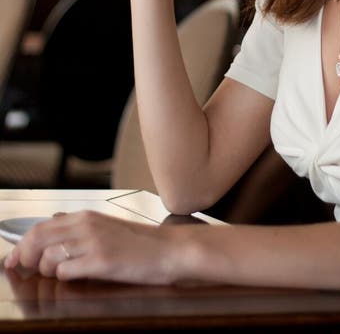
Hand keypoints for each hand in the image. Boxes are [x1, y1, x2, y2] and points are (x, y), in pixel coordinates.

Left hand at [3, 211, 183, 283]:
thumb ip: (79, 225)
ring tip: (57, 275)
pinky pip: (67, 271)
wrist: (168, 250)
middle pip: (38, 238)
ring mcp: (94, 243)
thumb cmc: (139, 242)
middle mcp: (87, 225)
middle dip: (23, 257)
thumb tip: (53, 222)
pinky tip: (75, 277)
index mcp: (86, 216)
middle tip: (22, 270)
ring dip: (45, 270)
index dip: (21, 244)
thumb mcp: (106, 225)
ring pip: (49, 256)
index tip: (13, 258)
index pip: (41, 226)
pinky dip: (63, 277)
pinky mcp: (102, 262)